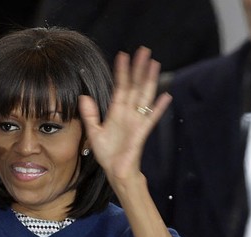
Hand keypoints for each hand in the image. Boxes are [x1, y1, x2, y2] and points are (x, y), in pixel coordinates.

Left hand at [79, 46, 171, 195]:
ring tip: (154, 64)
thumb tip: (83, 97)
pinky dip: (159, 107)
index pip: (120, 86)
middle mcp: (128, 113)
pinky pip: (151, 117)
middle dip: (139, 68)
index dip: (121, 71)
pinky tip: (166, 96)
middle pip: (135, 86)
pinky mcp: (141, 132)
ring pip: (144, 95)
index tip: (123, 55)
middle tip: (144, 51)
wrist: (116, 172)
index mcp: (117, 112)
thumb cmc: (108, 155)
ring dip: (149, 80)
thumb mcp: (94, 132)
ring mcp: (136, 121)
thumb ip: (90, 115)